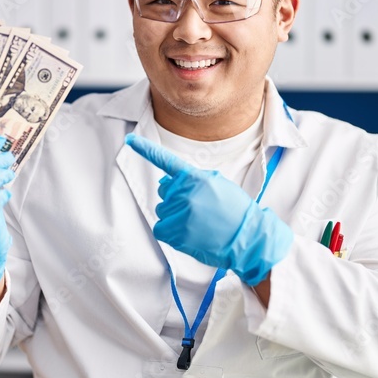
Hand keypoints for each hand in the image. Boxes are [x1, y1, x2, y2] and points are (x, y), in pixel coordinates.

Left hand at [125, 133, 292, 285]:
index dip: (145, 149)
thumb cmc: (235, 211)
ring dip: (174, 216)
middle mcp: (184, 192)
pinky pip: (160, 228)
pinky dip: (170, 232)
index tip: (130, 140)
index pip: (166, 161)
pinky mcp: (176, 232)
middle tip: (198, 209)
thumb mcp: (218, 184)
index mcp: (195, 177)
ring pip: (162, 210)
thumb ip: (194, 179)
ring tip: (197, 223)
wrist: (248, 237)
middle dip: (175, 198)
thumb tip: (168, 181)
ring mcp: (179, 212)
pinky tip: (188, 233)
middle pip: (164, 191)